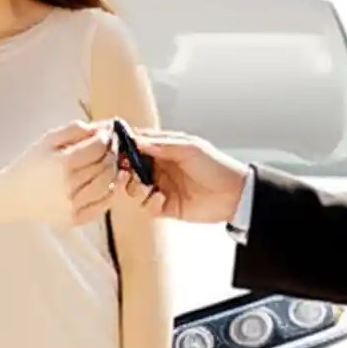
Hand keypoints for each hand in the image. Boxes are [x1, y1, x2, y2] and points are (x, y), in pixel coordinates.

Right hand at [0, 120, 117, 226]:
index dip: (107, 138)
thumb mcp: (48, 139)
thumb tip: (105, 128)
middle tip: (110, 147)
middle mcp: (69, 187)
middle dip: (112, 153)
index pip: (99, 147)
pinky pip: (104, 204)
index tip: (107, 134)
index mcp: (62, 164)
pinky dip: (111, 191)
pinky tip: (106, 181)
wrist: (12, 196)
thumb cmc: (31, 164)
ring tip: (106, 163)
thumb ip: (76, 129)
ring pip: (109, 184)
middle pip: (106, 165)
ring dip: (113, 171)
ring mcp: (73, 206)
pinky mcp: (75, 220)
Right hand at [119, 130, 247, 223]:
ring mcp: (159, 187)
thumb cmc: (215, 165)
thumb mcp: (189, 148)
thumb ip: (161, 144)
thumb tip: (134, 139)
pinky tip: (161, 199)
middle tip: (125, 172)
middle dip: (123, 170)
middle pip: (127, 168)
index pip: (134, 144)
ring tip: (145, 187)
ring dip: (133, 188)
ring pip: (131, 189)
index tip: (112, 149)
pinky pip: (145, 207)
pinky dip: (149, 203)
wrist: (234, 194)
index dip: (121, 146)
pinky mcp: (164, 207)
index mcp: (162, 149)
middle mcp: (157, 167)